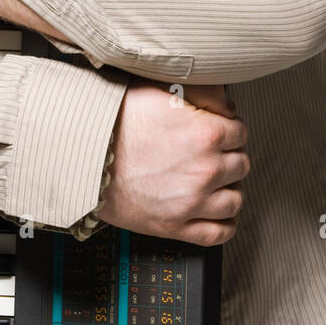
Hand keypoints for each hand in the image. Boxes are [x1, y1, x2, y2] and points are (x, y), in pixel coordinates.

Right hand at [97, 80, 248, 245]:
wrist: (84, 153)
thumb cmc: (116, 120)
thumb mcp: (161, 90)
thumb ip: (203, 93)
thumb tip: (228, 104)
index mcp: (206, 134)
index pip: (240, 132)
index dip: (229, 128)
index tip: (219, 130)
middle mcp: (205, 170)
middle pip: (241, 165)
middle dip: (230, 156)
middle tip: (215, 153)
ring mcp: (192, 202)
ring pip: (235, 199)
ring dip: (229, 188)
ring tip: (216, 181)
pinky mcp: (176, 226)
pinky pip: (219, 233)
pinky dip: (225, 224)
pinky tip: (218, 212)